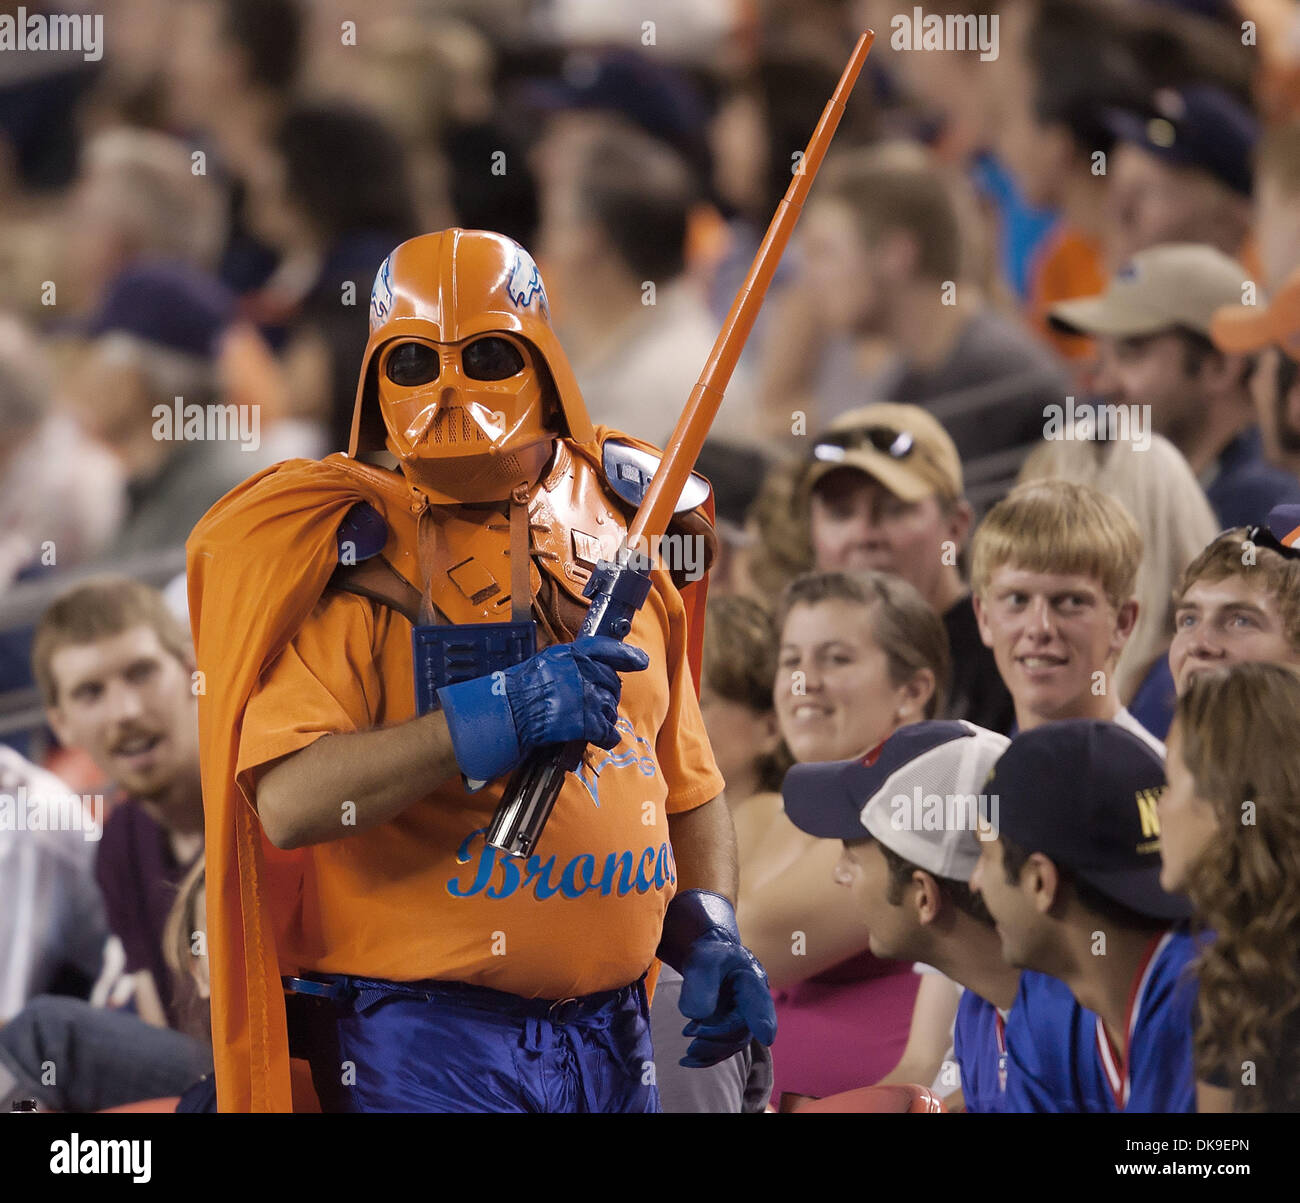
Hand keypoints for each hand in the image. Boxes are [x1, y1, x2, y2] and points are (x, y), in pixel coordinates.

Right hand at [437, 635, 648, 782]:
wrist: (508, 713)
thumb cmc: (515, 691)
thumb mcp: (541, 664)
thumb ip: (564, 666)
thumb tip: (577, 673)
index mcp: (570, 654)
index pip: (605, 648)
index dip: (626, 655)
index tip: (640, 661)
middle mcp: (583, 671)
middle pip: (611, 682)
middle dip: (608, 695)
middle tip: (597, 706)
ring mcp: (587, 696)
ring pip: (610, 708)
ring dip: (605, 717)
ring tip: (593, 725)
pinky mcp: (587, 722)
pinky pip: (607, 731)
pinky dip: (606, 738)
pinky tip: (601, 740)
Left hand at [657, 891, 777, 1067]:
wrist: (710, 959)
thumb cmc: (710, 955)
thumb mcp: (703, 961)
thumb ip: (701, 983)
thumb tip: (697, 1015)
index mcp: (752, 981)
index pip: (759, 1003)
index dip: (763, 1020)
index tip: (766, 1037)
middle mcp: (754, 1004)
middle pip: (742, 1030)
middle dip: (717, 1037)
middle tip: (690, 1032)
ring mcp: (745, 1019)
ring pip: (732, 1044)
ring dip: (710, 1050)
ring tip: (688, 1050)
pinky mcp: (732, 1030)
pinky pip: (724, 1049)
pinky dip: (707, 1057)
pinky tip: (687, 1060)